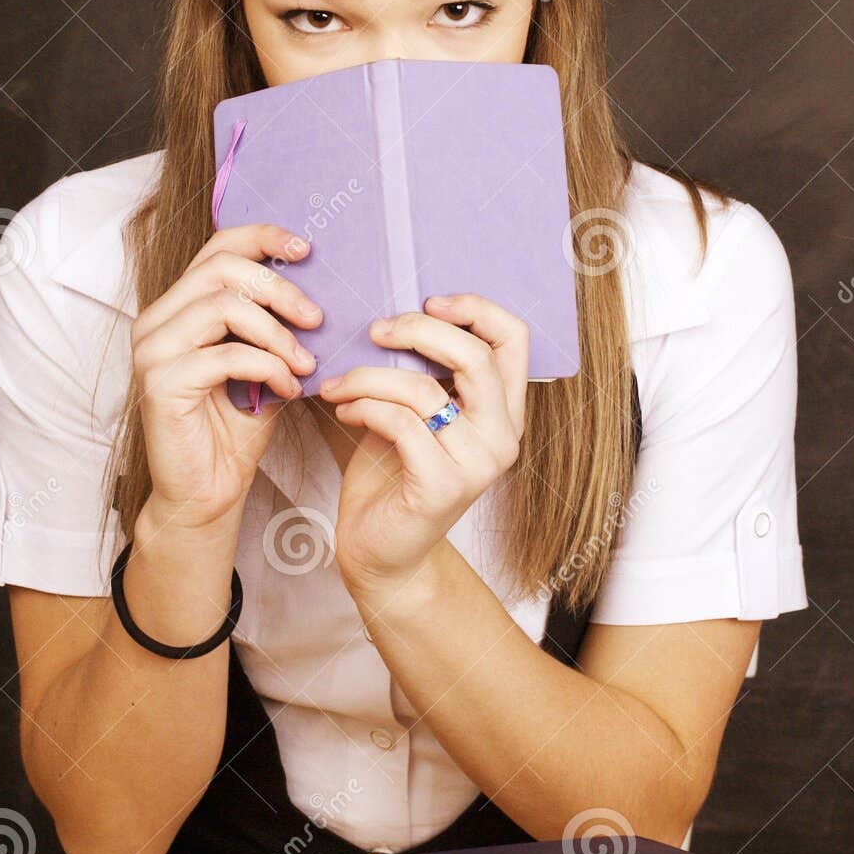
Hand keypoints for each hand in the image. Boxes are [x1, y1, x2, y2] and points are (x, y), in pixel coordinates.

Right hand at [131, 223, 321, 533]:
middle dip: (280, 289)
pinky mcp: (160, 382)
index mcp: (178, 308)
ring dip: (278, 334)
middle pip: (222, 269)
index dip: (263, 238)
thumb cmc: (233, 432)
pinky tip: (288, 388)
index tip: (307, 250)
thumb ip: (275, 327)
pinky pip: (226, 355)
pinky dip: (268, 367)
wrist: (206, 494)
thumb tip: (320, 292)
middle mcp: (157, 321)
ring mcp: (153, 350)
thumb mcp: (262, 366)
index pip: (217, 248)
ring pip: (224, 307)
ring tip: (305, 364)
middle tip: (317, 319)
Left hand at [317, 293, 528, 600]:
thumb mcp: (417, 412)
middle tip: (375, 331)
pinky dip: (363, 407)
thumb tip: (398, 311)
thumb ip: (426, 371)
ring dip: (368, 377)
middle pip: (474, 356)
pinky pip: (400, 423)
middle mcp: (503, 436)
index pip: (514, 338)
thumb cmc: (394, 475)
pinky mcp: (442, 487)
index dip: (474, 308)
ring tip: (339, 384)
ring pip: (423, 390)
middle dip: (417, 330)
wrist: (382, 551)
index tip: (428, 302)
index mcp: (505, 411)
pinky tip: (343, 411)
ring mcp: (477, 465)